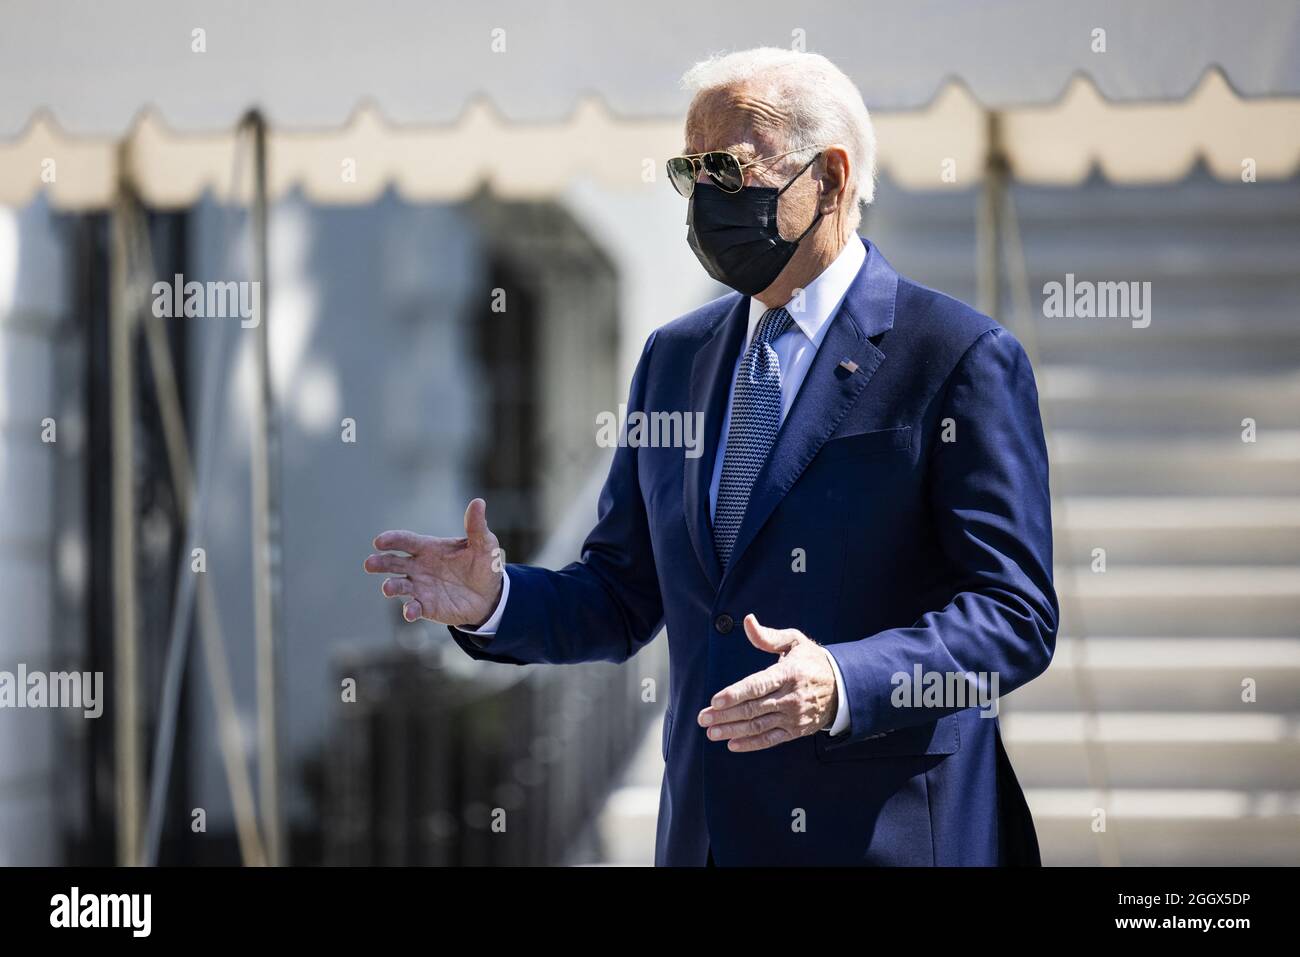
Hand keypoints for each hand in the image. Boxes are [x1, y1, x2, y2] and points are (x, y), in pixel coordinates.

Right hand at [364, 498, 503, 626]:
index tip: (379, 542)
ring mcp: (420, 587)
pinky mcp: (425, 606)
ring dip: (391, 586)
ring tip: (387, 588)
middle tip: (369, 564)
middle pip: (393, 562)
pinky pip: (413, 607)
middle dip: (380, 562)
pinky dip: (409, 610)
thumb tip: (478, 502)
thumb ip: (476, 526)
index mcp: (429, 548)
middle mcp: (419, 567)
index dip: (392, 540)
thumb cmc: (483, 566)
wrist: (490, 596)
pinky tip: (410, 612)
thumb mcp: (484, 545)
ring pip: (399, 585)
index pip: (406, 541)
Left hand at [696, 614, 837, 751]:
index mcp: (789, 674)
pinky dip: (751, 744)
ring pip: (758, 726)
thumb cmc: (812, 661)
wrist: (842, 687)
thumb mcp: (795, 641)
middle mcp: (791, 697)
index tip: (715, 701)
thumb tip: (748, 621)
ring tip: (711, 732)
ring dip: (732, 730)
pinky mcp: (795, 730)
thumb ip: (768, 636)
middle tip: (703, 718)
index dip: (735, 694)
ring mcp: (793, 716)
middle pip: (753, 708)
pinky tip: (732, 744)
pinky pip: (770, 739)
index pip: (758, 686)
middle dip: (725, 715)